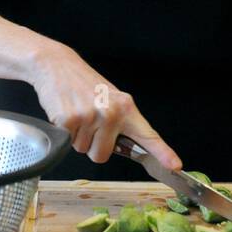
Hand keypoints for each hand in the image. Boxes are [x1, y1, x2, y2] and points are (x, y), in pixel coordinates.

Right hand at [29, 41, 181, 168]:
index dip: (162, 152)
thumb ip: (121, 123)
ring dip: (78, 138)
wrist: (57, 65)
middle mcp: (111, 113)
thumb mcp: (110, 99)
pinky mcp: (69, 120)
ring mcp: (90, 117)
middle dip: (93, 145)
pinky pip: (69, 144)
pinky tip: (65, 114)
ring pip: (85, 151)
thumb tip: (129, 148)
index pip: (147, 134)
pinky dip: (65, 133)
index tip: (175, 165)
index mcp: (126, 107)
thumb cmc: (84, 84)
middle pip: (103, 155)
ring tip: (76, 113)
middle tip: (88, 122)